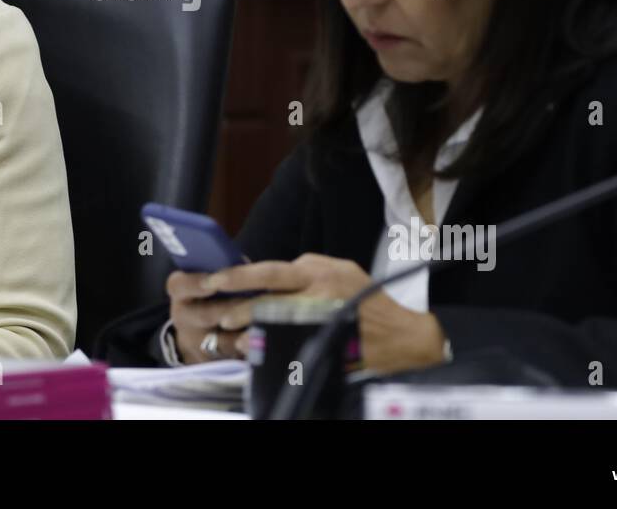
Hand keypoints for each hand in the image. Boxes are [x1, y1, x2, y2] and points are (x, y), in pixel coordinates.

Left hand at [184, 254, 448, 372]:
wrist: (403, 336)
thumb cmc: (367, 299)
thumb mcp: (340, 270)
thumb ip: (306, 268)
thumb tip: (268, 273)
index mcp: (319, 272)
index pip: (269, 271)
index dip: (237, 276)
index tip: (213, 279)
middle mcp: (319, 294)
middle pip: (266, 300)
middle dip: (236, 308)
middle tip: (218, 312)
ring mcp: (321, 321)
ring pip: (273, 325)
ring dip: (248, 330)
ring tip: (231, 332)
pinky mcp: (325, 344)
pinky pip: (287, 345)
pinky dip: (268, 346)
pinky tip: (256, 348)